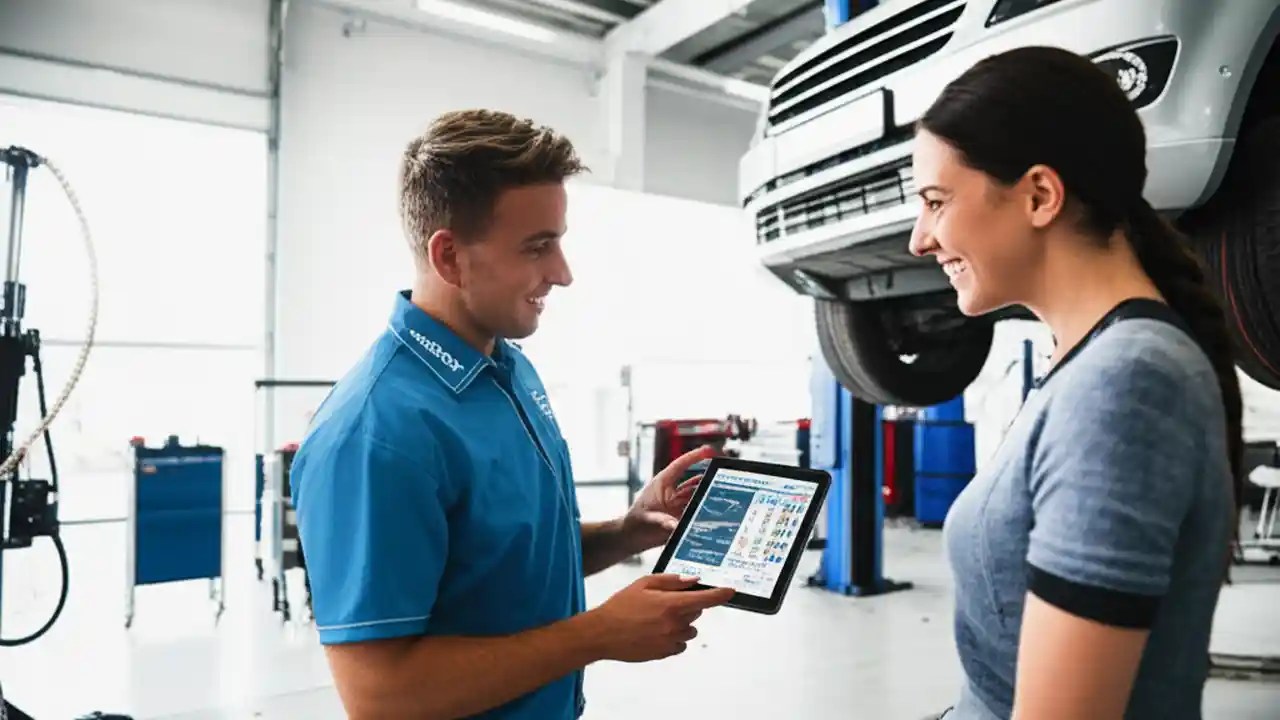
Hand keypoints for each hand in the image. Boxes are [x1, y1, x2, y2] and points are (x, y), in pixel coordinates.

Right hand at [586, 574, 734, 662]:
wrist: (603, 633)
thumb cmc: (621, 606)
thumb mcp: (643, 584)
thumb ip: (671, 581)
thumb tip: (693, 580)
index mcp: (671, 604)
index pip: (705, 599)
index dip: (720, 595)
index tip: (730, 591)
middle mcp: (675, 624)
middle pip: (696, 612)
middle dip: (688, 605)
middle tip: (666, 601)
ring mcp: (670, 641)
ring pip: (690, 630)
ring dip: (682, 623)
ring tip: (658, 618)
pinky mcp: (664, 653)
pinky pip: (680, 645)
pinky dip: (674, 637)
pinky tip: (655, 631)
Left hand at [621, 445, 715, 552]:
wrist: (632, 538)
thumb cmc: (635, 523)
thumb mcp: (647, 519)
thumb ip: (662, 521)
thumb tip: (676, 525)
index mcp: (663, 483)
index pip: (680, 465)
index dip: (695, 456)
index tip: (710, 450)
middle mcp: (673, 491)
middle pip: (695, 481)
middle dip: (709, 477)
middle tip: (723, 476)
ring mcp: (679, 504)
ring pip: (698, 496)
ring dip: (708, 497)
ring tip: (723, 499)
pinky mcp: (682, 516)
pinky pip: (698, 512)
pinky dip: (705, 513)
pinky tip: (714, 515)